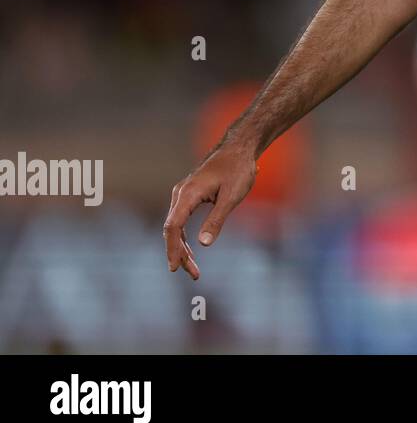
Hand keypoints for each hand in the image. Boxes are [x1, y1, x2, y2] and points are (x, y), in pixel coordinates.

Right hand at [164, 144, 257, 279]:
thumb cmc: (238, 169)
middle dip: (179, 253)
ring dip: (182, 247)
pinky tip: (191, 250)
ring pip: (175, 226)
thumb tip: (203, 244)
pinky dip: (185, 236)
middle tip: (193, 274)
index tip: (175, 268)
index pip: (173, 226)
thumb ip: (217, 220)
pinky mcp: (189, 195)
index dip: (173, 248)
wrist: (239, 148)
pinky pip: (181, 220)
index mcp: (188, 194)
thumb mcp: (232, 196)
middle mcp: (180, 194)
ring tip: (193, 269)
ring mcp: (183, 194)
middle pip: (172, 229)